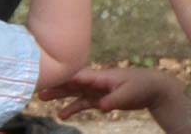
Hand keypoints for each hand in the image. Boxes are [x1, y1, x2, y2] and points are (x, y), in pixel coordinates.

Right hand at [44, 66, 182, 114]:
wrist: (153, 89)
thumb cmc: (141, 86)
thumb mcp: (128, 94)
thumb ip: (113, 100)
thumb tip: (100, 106)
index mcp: (99, 77)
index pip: (77, 76)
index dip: (61, 76)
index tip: (45, 77)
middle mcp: (94, 82)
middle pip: (71, 82)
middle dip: (54, 85)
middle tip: (37, 88)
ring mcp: (96, 89)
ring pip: (74, 92)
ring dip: (60, 95)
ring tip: (43, 99)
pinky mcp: (100, 98)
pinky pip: (83, 102)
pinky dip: (73, 107)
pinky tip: (62, 114)